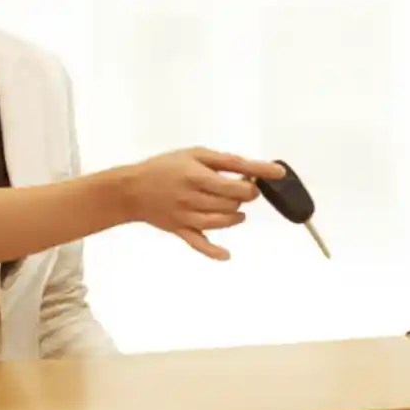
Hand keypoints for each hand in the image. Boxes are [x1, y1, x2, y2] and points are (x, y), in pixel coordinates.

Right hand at [124, 147, 285, 259]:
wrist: (131, 189)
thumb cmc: (165, 167)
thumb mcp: (194, 154)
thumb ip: (224, 161)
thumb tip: (251, 167)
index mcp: (197, 177)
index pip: (235, 183)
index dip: (258, 179)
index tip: (278, 174)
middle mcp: (192, 199)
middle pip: (232, 203)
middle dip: (245, 194)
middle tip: (241, 187)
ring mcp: (187, 217)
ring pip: (222, 222)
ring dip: (236, 215)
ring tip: (234, 205)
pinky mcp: (181, 231)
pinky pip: (199, 245)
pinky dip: (214, 251)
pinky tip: (226, 254)